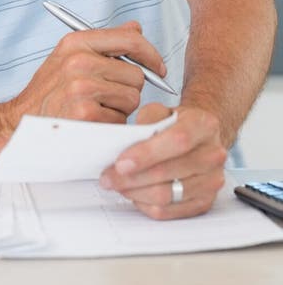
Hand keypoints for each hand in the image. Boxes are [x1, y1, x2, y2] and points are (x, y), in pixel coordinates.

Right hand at [5, 21, 166, 126]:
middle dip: (129, 89)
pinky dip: (111, 125)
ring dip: (121, 109)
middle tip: (107, 97)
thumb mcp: (69, 57)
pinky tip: (92, 123)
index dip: (151, 54)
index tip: (158, 67)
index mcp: (76, 42)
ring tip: (97, 109)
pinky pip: (121, 119)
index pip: (130, 39)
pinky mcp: (86, 114)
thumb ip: (105, 43)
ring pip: (133, 98)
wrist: (18, 124)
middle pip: (136, 74)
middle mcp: (79, 61)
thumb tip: (136, 27)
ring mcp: (82, 87)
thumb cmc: (48, 93)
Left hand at [99, 103, 227, 218]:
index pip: (177, 141)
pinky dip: (146, 205)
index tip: (121, 163)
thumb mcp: (161, 110)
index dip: (147, 154)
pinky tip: (134, 194)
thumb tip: (124, 143)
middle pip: (169, 172)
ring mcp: (212, 181)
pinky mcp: (204, 202)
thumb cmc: (177, 123)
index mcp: (204, 125)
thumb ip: (145, 121)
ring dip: (135, 192)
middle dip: (132, 178)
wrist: (200, 137)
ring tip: (118, 185)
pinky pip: (170, 211)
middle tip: (108, 177)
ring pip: (167, 196)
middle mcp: (213, 154)